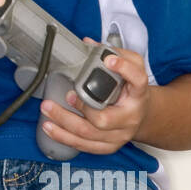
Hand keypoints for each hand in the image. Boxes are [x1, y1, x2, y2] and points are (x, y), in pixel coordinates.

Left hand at [38, 37, 152, 154]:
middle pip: (103, 119)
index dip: (124, 69)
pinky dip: (65, 137)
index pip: (137, 79)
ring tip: (48, 110)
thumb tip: (88, 43)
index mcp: (138, 93)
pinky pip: (84, 146)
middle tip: (67, 95)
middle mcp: (130, 117)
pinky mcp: (108, 146)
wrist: (142, 114)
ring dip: (64, 123)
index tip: (109, 60)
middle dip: (81, 108)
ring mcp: (119, 135)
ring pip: (89, 135)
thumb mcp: (132, 68)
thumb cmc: (131, 90)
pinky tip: (50, 128)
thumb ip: (115, 54)